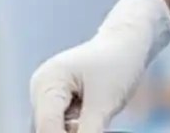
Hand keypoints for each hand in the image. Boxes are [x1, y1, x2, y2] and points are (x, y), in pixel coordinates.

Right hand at [30, 0, 169, 132]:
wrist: (128, 44)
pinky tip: (98, 120)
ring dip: (76, 131)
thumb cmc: (118, 64)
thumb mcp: (105, 102)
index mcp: (48, 83)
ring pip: (56, 130)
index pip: (47, 126)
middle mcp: (41, 90)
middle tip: (99, 126)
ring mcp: (49, 97)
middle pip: (48, 129)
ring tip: (100, 117)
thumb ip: (89, 132)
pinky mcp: (60, 104)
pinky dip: (80, 128)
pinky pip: (65, 126)